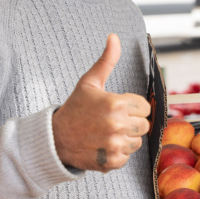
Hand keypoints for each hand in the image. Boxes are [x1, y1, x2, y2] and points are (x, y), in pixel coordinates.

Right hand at [52, 33, 150, 171]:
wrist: (54, 139)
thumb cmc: (75, 109)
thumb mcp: (90, 82)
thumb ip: (106, 60)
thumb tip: (114, 37)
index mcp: (116, 103)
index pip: (145, 107)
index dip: (133, 107)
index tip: (118, 108)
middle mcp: (117, 125)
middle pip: (144, 125)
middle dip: (131, 123)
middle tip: (111, 121)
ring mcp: (115, 145)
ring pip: (138, 142)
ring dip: (126, 139)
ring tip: (107, 133)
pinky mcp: (112, 162)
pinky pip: (128, 157)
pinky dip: (118, 153)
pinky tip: (103, 145)